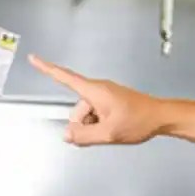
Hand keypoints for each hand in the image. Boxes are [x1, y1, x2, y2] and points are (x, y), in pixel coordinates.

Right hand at [29, 54, 162, 145]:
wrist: (161, 117)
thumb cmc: (140, 120)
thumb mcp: (109, 133)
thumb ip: (84, 136)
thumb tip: (67, 135)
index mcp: (94, 91)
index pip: (65, 77)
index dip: (47, 68)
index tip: (34, 58)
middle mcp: (98, 90)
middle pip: (76, 110)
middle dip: (83, 125)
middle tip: (104, 132)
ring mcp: (104, 96)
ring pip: (85, 116)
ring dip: (93, 127)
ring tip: (113, 130)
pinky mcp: (110, 103)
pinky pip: (95, 115)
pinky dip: (99, 125)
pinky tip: (114, 129)